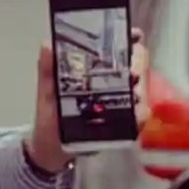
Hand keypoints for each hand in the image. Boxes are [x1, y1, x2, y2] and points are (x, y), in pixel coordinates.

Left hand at [26, 27, 150, 171]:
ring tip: (134, 95)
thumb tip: (47, 45)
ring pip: (143, 89)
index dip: (128, 38)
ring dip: (142, 90)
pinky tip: (135, 116)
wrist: (51, 153)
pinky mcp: (124, 124)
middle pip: (137, 64)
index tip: (134, 35)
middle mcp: (112, 83)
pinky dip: (139, 115)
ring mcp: (121, 103)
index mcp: (94, 71)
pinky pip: (140, 116)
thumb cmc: (49, 119)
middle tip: (132, 73)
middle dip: (138, 64)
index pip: (117, 48)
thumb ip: (47, 70)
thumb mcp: (46, 93)